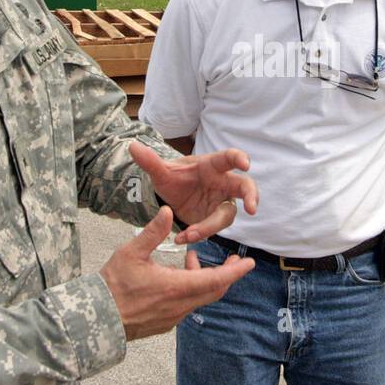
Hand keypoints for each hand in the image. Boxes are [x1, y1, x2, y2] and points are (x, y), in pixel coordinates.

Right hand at [100, 206, 254, 340]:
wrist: (96, 319)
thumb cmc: (113, 285)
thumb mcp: (131, 253)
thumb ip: (153, 232)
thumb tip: (168, 211)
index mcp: (176, 287)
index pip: (216, 280)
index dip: (235, 271)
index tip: (249, 263)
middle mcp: (179, 305)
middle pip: (213, 291)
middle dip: (226, 274)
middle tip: (233, 260)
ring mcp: (173, 317)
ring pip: (199, 297)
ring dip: (203, 279)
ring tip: (192, 259)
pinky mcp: (165, 323)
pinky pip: (187, 305)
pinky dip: (191, 289)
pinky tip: (177, 276)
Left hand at [129, 142, 258, 244]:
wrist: (169, 198)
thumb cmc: (173, 179)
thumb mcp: (160, 172)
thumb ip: (150, 162)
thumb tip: (132, 146)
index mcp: (211, 165)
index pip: (229, 158)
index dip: (240, 159)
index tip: (246, 164)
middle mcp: (222, 183)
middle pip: (245, 187)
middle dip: (252, 196)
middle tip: (252, 209)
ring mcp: (221, 202)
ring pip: (227, 215)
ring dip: (210, 226)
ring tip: (189, 234)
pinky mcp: (215, 219)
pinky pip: (213, 229)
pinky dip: (199, 234)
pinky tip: (183, 238)